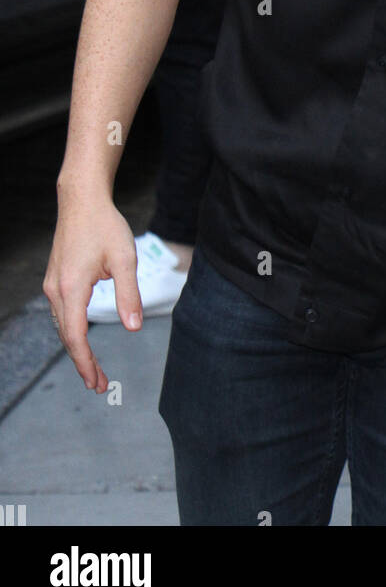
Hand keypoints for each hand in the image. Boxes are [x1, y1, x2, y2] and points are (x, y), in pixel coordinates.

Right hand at [43, 195, 142, 393]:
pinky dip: (72, 332)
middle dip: (83, 363)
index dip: (86, 363)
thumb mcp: (125, 259)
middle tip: (100, 386)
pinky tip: (83, 340)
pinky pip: (61, 314)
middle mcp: (56, 289)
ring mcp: (52, 284)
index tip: (97, 383)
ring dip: (77, 349)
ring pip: (62, 327)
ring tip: (94, 370)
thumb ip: (128, 295)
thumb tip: (132, 328)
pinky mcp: (55, 279)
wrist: (81, 200)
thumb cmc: (105, 226)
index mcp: (72, 287)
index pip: (75, 337)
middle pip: (66, 337)